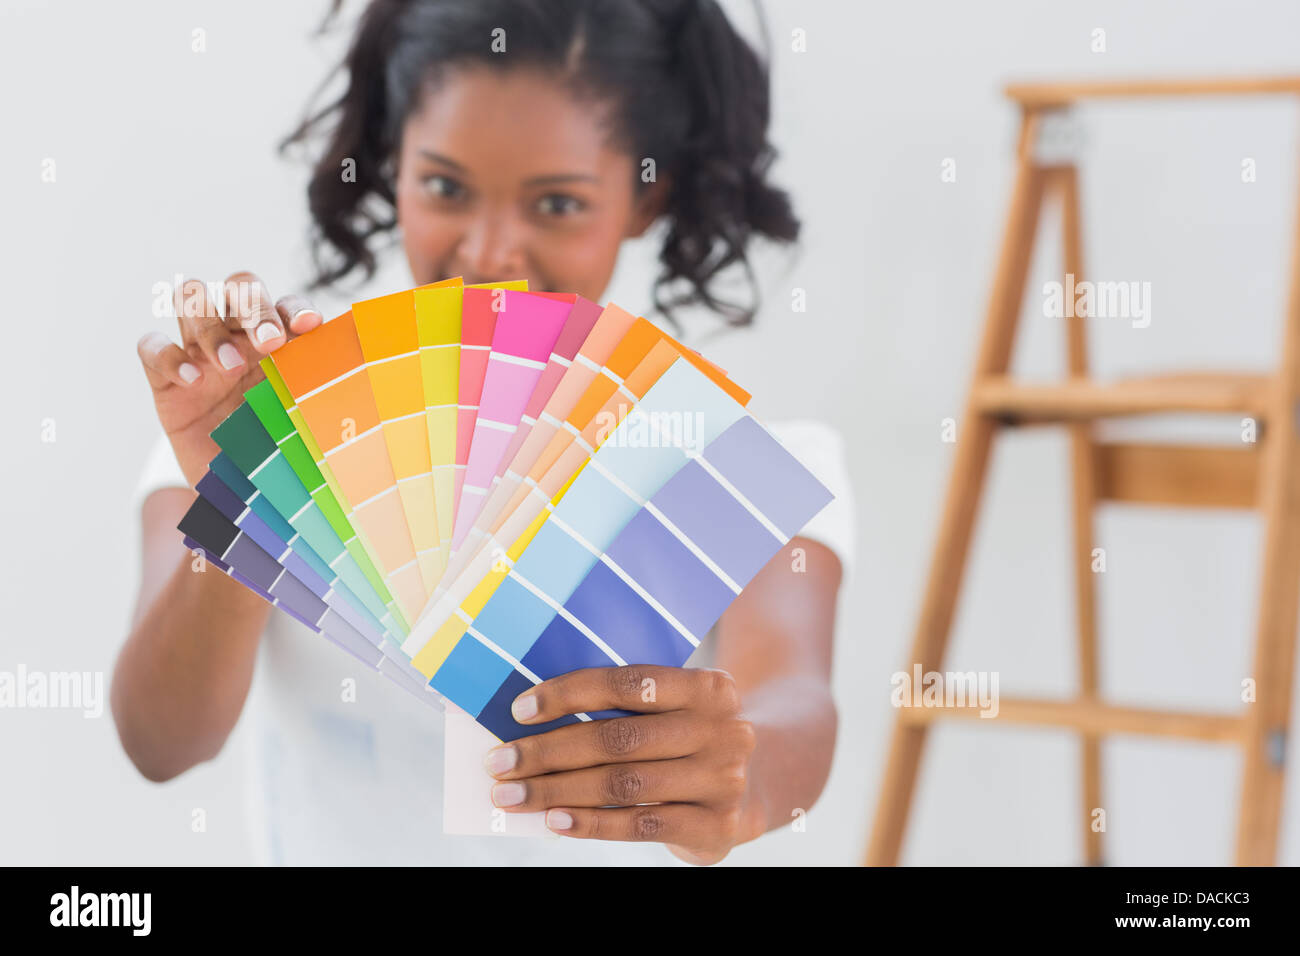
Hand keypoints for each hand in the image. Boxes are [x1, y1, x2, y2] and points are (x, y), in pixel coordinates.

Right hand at [135, 272, 321, 484]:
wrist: (239, 491)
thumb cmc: (278, 447)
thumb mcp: (307, 417)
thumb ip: (328, 384)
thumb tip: (365, 353)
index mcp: (277, 340)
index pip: (284, 304)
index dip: (293, 308)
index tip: (308, 327)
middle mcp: (238, 335)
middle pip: (238, 286)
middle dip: (252, 306)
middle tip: (267, 344)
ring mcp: (199, 352)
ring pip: (191, 299)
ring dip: (210, 325)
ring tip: (229, 365)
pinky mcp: (165, 379)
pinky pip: (152, 346)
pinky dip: (169, 356)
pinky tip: (192, 380)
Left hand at [484, 665, 759, 864]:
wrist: (760, 781)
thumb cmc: (688, 735)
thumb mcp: (676, 708)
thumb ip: (624, 707)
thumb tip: (532, 720)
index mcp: (709, 687)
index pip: (627, 683)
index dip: (568, 694)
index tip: (518, 710)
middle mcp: (722, 730)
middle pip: (618, 739)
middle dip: (548, 751)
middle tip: (500, 762)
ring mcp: (723, 781)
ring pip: (622, 785)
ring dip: (557, 791)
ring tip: (513, 796)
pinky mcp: (715, 826)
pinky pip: (639, 826)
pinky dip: (591, 824)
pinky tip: (554, 821)